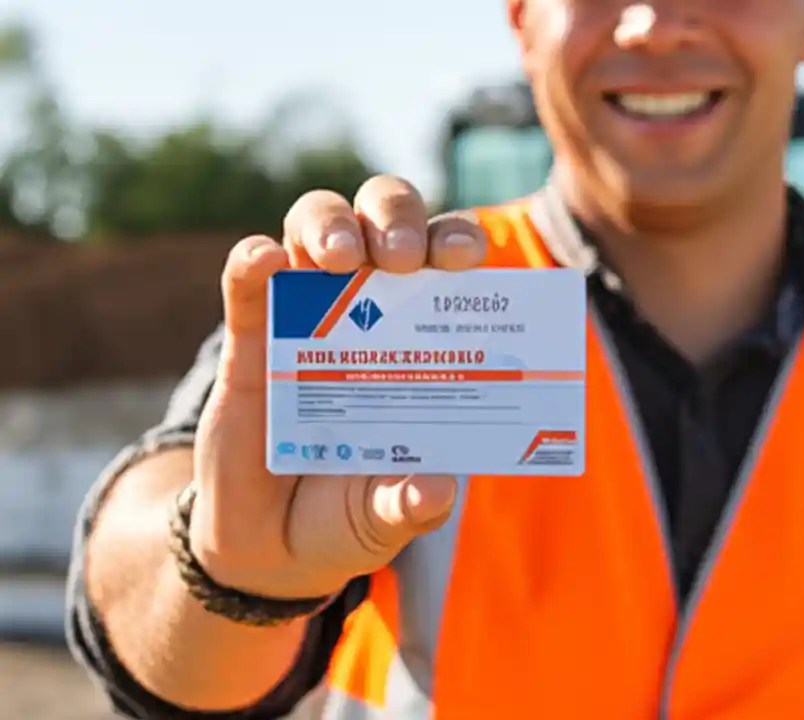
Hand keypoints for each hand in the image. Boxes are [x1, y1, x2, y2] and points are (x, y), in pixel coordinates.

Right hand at [189, 175, 487, 598]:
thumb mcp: (389, 516)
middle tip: (402, 258)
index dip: (459, 242)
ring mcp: (307, 319)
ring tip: (339, 258)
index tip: (467, 259)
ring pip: (316, 228)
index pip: (447, 263)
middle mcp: (371, 311)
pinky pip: (246, 285)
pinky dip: (252, 262)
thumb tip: (437, 490)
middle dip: (396, 220)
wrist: (272, 549)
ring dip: (329, 226)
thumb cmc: (353, 513)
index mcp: (425, 337)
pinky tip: (262, 259)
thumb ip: (412, 502)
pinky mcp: (249, 343)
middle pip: (384, 222)